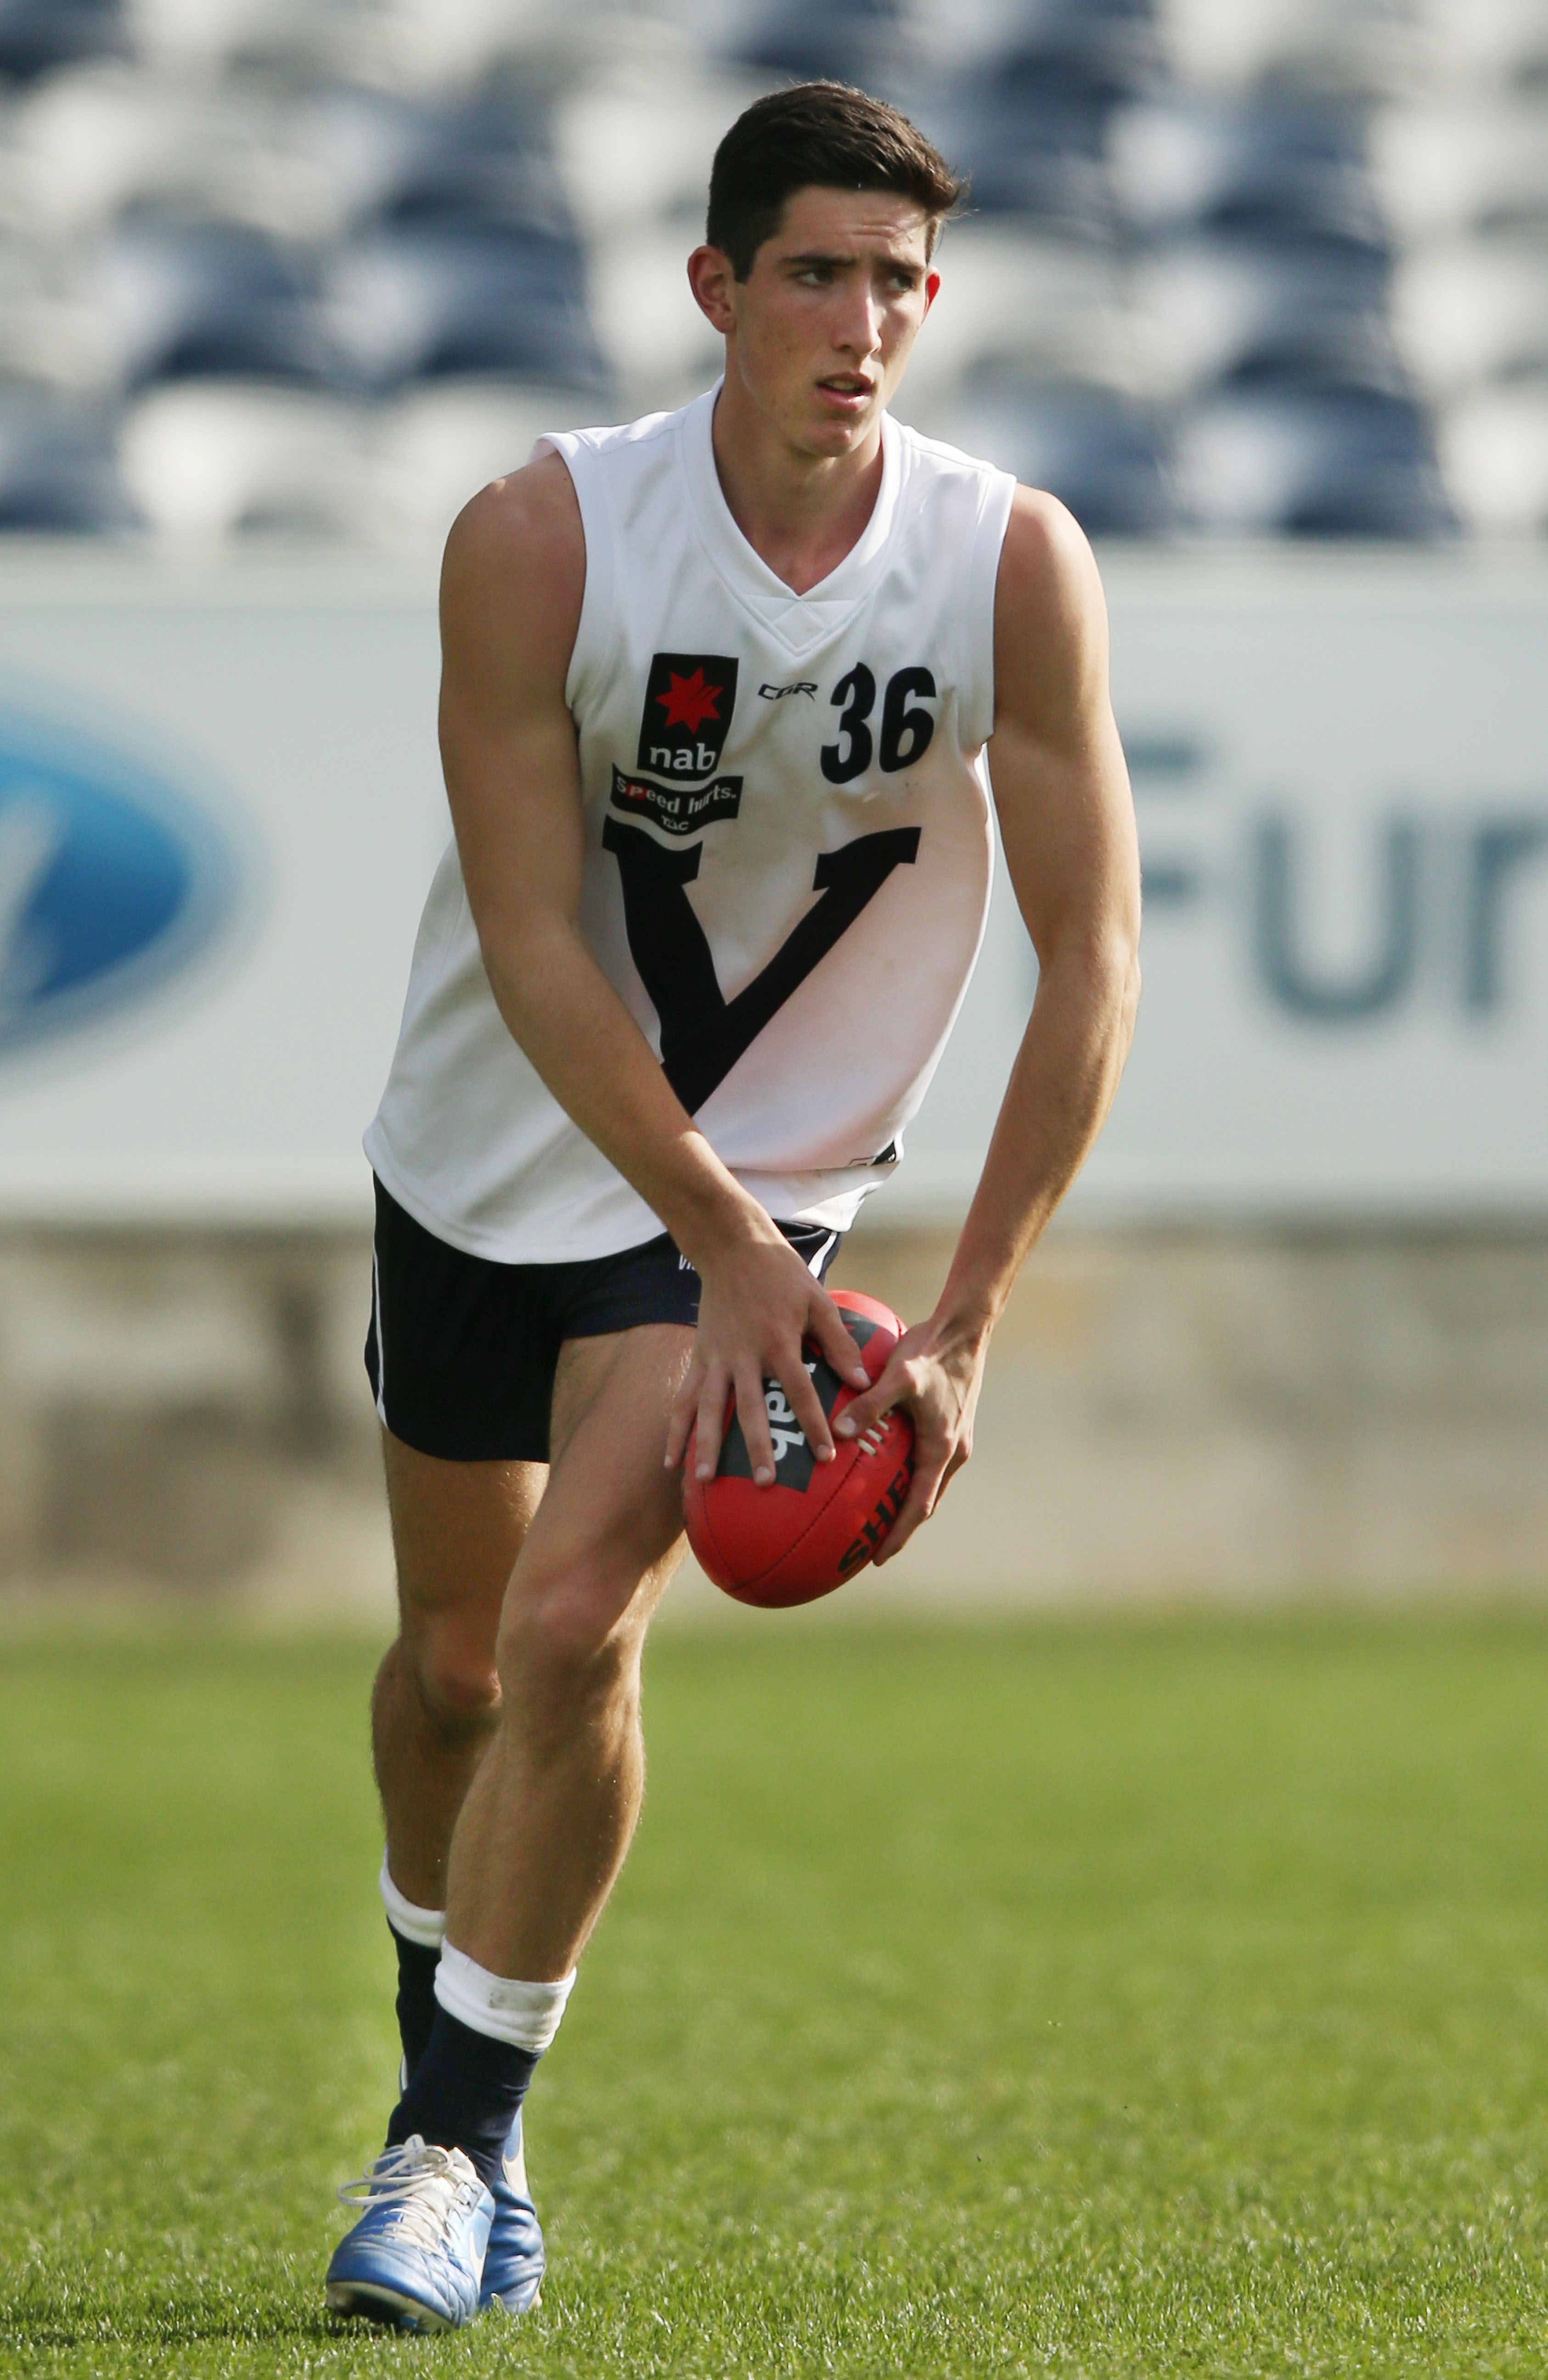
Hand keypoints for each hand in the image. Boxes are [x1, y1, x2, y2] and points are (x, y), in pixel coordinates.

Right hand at [664, 1225, 869, 1487]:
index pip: (799, 1391)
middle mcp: (744, 1355)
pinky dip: (676, 1430)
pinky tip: (672, 1461)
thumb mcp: (818, 1301)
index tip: (826, 1456)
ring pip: (709, 1408)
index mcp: (778, 1342)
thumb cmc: (782, 1275)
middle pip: (750, 1408)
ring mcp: (716, 1358)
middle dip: (757, 1447)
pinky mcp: (699, 1357)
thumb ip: (839, 1343)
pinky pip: (684, 1398)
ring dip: (707, 1445)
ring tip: (706, 1479)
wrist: (732, 1247)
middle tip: (766, 1482)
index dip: (813, 1424)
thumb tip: (863, 1382)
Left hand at [832, 1313, 987, 1562]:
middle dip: (899, 1527)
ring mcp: (953, 1437)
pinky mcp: (948, 1422)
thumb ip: (869, 1405)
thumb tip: (836, 1433)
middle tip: (868, 1546)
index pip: (919, 1506)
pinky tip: (880, 1464)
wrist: (964, 1328)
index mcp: (942, 1449)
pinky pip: (924, 1459)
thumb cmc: (932, 1352)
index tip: (876, 1559)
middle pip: (924, 1501)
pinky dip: (906, 1473)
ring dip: (904, 1501)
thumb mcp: (898, 1378)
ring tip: (873, 1514)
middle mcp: (952, 1450)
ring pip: (925, 1481)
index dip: (898, 1535)